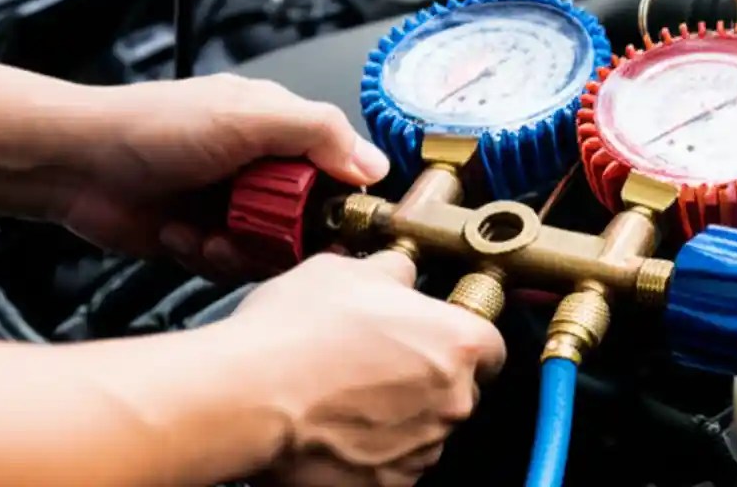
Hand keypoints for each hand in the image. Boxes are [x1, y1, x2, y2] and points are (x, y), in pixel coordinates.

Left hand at [55, 74, 389, 280]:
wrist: (76, 164)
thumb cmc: (150, 126)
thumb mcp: (248, 116)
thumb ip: (318, 133)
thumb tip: (373, 163)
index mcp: (280, 130)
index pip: (339, 171)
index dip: (341, 202)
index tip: (336, 223)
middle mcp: (261, 169)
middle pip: (309, 223)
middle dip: (285, 237)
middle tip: (260, 229)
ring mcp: (233, 207)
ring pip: (273, 253)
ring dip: (242, 251)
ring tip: (211, 234)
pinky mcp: (205, 241)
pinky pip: (232, 268)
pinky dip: (209, 258)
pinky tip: (185, 236)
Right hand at [222, 251, 505, 485]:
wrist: (248, 397)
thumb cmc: (296, 332)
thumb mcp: (345, 271)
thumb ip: (390, 273)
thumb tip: (399, 274)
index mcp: (457, 342)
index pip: (489, 346)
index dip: (458, 339)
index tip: (432, 336)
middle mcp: (453, 401)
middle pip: (457, 389)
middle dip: (423, 377)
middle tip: (374, 362)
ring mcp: (422, 450)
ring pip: (423, 429)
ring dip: (397, 415)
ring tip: (343, 393)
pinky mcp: (388, 485)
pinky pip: (390, 466)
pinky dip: (370, 453)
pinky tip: (333, 427)